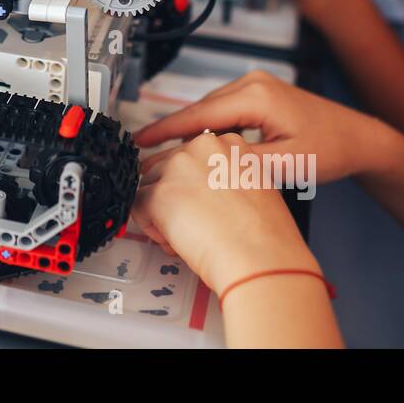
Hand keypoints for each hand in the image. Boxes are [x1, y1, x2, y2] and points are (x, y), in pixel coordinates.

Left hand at [133, 130, 317, 293]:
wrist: (261, 258)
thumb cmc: (266, 236)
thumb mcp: (254, 188)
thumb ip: (225, 178)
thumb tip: (199, 189)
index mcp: (230, 144)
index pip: (190, 157)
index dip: (191, 187)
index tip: (198, 205)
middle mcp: (202, 147)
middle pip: (166, 169)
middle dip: (173, 199)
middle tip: (193, 226)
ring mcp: (179, 167)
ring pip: (149, 187)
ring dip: (160, 213)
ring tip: (187, 236)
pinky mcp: (161, 192)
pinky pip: (137, 207)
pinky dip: (151, 228)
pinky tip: (175, 242)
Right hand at [135, 70, 385, 184]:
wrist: (358, 137)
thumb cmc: (331, 148)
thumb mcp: (286, 163)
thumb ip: (242, 163)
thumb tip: (205, 166)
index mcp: (255, 96)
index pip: (198, 115)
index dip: (164, 130)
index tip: (139, 142)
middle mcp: (251, 83)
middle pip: (199, 110)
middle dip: (170, 131)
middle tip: (144, 154)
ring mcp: (255, 85)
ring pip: (209, 110)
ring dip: (188, 130)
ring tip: (164, 153)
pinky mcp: (259, 93)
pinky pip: (223, 109)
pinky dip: (207, 127)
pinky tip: (198, 146)